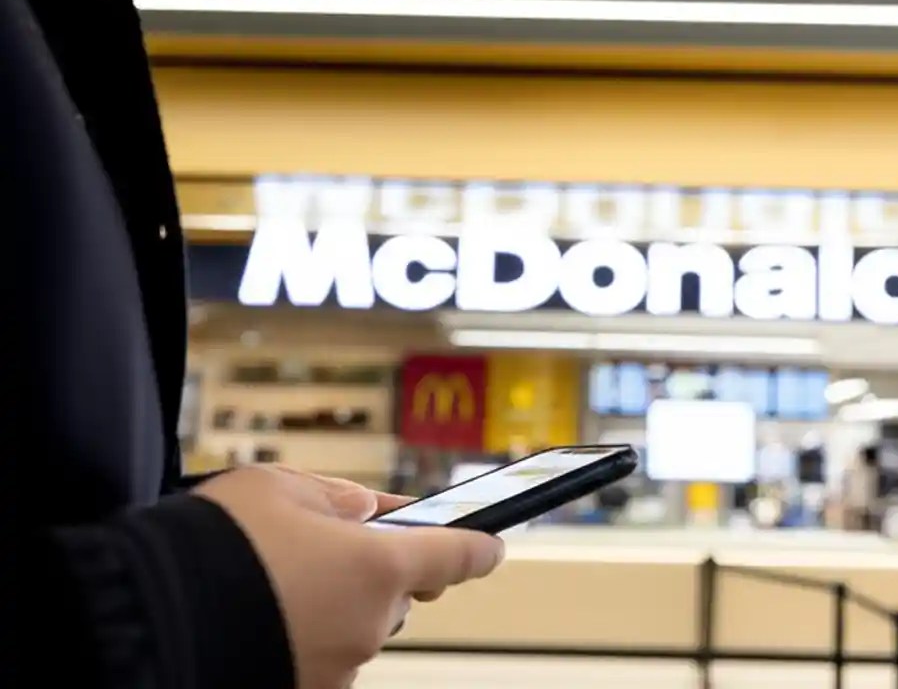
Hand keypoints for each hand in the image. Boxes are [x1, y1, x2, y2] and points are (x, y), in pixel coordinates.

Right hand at [195, 465, 503, 688]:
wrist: (145, 618)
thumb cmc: (213, 547)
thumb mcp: (277, 489)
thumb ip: (335, 498)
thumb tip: (366, 510)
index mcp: (379, 565)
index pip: (456, 555)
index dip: (476, 546)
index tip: (491, 545)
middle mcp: (369, 625)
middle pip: (392, 592)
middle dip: (366, 570)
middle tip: (314, 550)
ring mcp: (337, 668)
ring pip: (352, 627)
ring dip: (328, 607)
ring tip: (266, 585)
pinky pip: (317, 657)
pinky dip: (299, 638)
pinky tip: (257, 618)